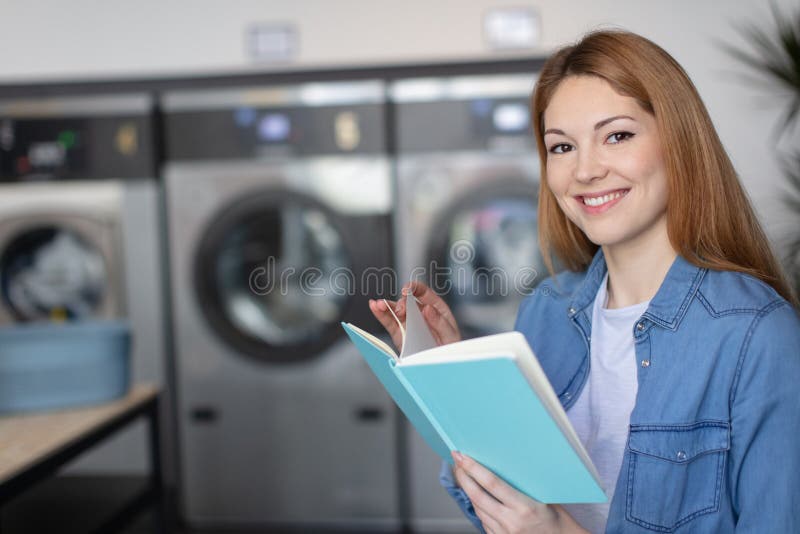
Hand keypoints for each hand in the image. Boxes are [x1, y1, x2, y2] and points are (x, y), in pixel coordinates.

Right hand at [368, 280, 461, 350]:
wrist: (442, 366)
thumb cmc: (450, 349)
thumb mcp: (450, 335)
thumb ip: (439, 321)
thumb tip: (427, 308)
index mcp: (435, 308)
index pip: (423, 292)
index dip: (414, 288)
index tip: (406, 290)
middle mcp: (420, 313)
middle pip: (407, 301)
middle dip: (401, 303)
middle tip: (401, 311)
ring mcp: (408, 323)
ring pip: (395, 310)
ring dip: (387, 305)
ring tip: (379, 305)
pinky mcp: (399, 334)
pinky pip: (389, 322)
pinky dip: (381, 314)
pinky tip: (375, 307)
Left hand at [451, 452, 587, 533]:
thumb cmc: (556, 520)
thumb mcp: (544, 498)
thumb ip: (523, 486)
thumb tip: (505, 465)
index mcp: (524, 508)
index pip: (492, 483)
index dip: (474, 468)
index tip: (462, 456)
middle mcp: (511, 522)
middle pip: (477, 496)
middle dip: (463, 477)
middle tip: (456, 461)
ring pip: (477, 508)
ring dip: (469, 491)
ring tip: (464, 475)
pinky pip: (483, 521)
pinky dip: (478, 507)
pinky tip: (477, 496)